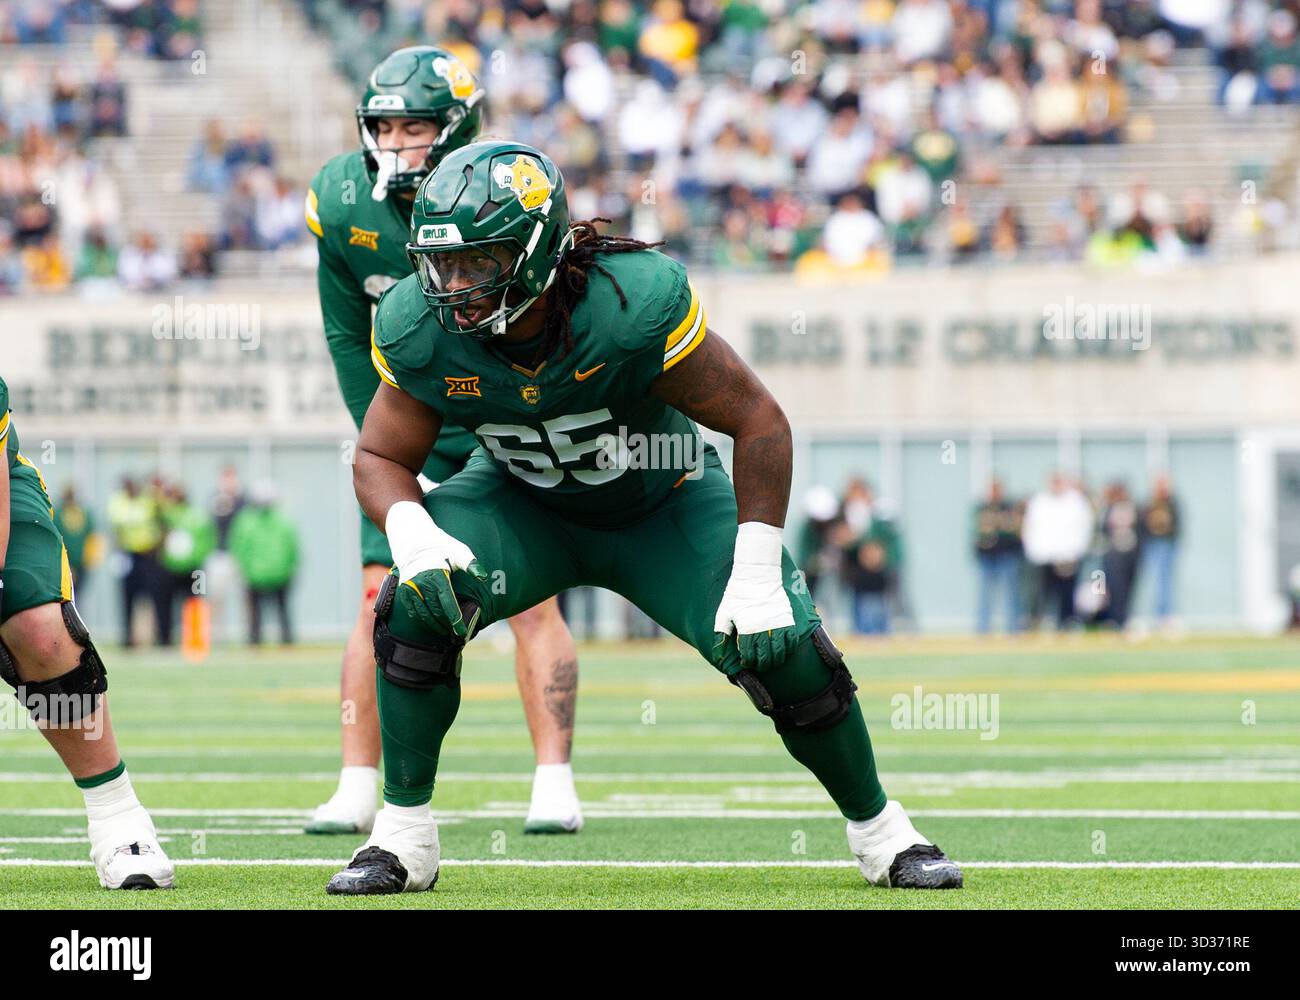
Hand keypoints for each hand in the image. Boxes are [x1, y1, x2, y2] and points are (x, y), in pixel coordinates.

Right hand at [386, 500, 487, 637]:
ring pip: (424, 615)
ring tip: (447, 634)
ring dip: (435, 626)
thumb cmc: (439, 543)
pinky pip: (414, 611)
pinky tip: (433, 625)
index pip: (447, 605)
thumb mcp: (458, 549)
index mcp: (435, 576)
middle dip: (447, 627)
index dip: (455, 621)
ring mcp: (410, 589)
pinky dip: (424, 620)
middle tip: (458, 637)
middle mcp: (420, 585)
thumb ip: (471, 564)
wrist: (410, 535)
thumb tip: (483, 576)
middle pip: (436, 613)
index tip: (462, 632)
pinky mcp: (404, 590)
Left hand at [713, 522, 797, 671]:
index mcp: (747, 630)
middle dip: (762, 664)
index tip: (747, 663)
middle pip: (765, 657)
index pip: (749, 656)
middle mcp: (763, 630)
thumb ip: (721, 633)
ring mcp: (777, 625)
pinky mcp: (787, 620)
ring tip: (772, 662)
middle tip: (760, 665)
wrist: (756, 576)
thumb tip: (717, 654)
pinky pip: (792, 641)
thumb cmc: (737, 594)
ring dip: (776, 660)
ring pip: (780, 652)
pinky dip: (789, 649)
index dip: (748, 663)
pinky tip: (785, 652)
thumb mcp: (724, 613)